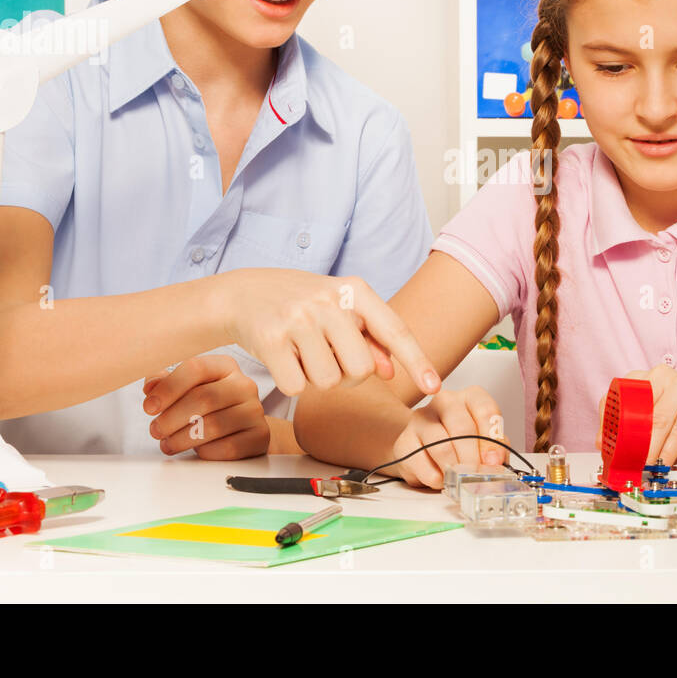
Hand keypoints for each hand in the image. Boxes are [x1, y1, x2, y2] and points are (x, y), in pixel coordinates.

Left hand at [144, 355, 269, 459]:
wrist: (242, 428)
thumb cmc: (208, 406)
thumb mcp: (186, 389)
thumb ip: (164, 383)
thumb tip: (150, 386)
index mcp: (224, 366)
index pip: (196, 367)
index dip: (168, 388)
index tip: (149, 407)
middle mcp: (244, 384)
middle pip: (204, 398)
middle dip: (172, 418)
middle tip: (155, 431)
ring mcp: (255, 410)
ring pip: (214, 425)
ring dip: (182, 439)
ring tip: (168, 444)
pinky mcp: (260, 436)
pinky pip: (228, 447)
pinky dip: (205, 452)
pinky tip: (196, 451)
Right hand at [215, 269, 440, 397]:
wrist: (241, 293)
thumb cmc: (299, 304)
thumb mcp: (340, 309)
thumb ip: (370, 338)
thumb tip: (390, 371)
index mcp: (354, 290)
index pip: (395, 330)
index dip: (417, 361)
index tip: (435, 386)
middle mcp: (328, 300)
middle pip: (361, 369)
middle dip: (348, 376)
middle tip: (328, 357)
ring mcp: (298, 318)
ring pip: (330, 382)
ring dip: (318, 378)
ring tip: (303, 352)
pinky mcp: (270, 339)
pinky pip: (297, 387)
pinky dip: (292, 382)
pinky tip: (283, 358)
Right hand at [386, 387, 508, 488]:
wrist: (424, 450)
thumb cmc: (459, 444)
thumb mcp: (482, 442)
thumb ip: (494, 448)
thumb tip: (496, 462)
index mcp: (470, 397)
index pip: (485, 409)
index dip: (493, 439)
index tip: (494, 461)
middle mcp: (445, 401)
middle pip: (462, 428)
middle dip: (473, 458)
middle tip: (477, 476)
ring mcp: (421, 418)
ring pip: (442, 447)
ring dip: (455, 470)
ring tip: (460, 480)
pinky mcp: (404, 440)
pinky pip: (423, 464)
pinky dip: (436, 478)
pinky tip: (441, 479)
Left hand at [596, 365, 676, 465]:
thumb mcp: (655, 431)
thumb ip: (632, 432)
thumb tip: (603, 444)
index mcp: (648, 378)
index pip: (620, 393)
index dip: (609, 419)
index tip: (603, 442)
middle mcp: (665, 375)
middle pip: (639, 408)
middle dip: (630, 438)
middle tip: (625, 460)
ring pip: (659, 419)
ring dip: (649, 447)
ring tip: (644, 465)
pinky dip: (668, 450)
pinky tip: (663, 463)